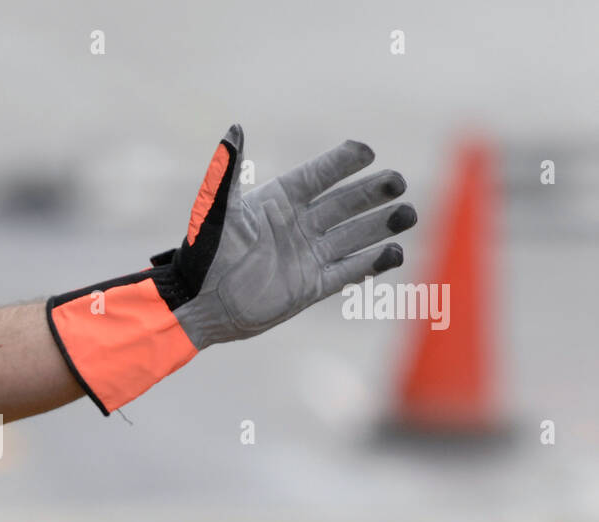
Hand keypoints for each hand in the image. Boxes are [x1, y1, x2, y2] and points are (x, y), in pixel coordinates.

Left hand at [166, 123, 415, 349]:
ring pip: (353, 235)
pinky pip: (348, 271)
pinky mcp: (312, 286)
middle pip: (344, 203)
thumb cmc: (205, 255)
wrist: (201, 305)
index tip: (367, 150)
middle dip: (372, 192)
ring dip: (381, 224)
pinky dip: (372, 262)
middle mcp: (298, 225)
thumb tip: (234, 129)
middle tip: (398, 181)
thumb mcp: (216, 212)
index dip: (341, 163)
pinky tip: (395, 252)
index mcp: (277, 201)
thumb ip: (228, 172)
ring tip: (407, 214)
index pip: (317, 176)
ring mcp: (308, 255)